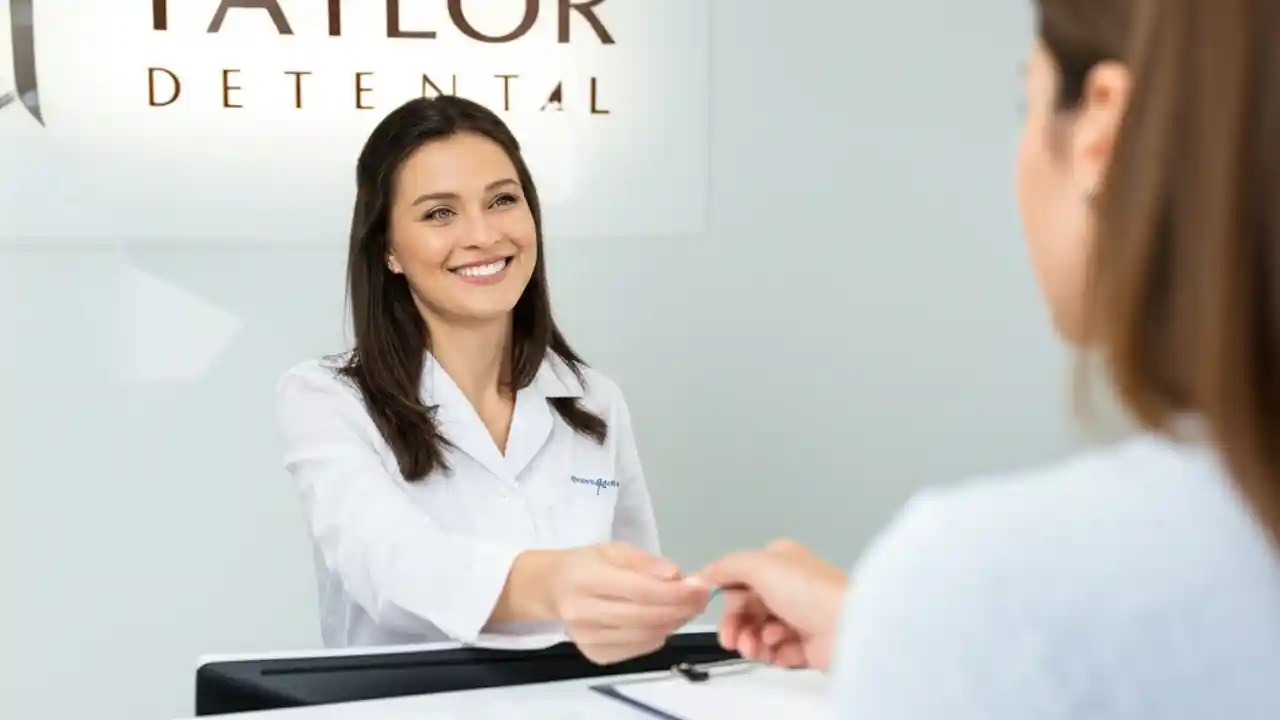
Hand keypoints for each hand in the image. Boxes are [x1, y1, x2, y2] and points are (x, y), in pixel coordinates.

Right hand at [545, 543, 709, 664]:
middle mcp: (583, 612)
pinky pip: (639, 648)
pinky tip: (661, 620)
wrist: (552, 589)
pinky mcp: (596, 656)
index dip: (675, 592)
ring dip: (674, 622)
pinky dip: (658, 634)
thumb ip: (645, 562)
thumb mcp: (614, 549)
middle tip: (702, 598)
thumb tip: (676, 576)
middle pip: (645, 617)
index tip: (702, 586)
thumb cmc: (587, 564)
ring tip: (685, 607)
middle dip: (681, 609)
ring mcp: (588, 639)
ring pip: (646, 636)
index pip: (640, 590)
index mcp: (585, 578)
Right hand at [695, 539, 846, 670]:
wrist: (848, 627)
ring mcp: (799, 616)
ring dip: (750, 641)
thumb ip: (726, 566)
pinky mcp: (807, 645)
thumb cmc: (809, 591)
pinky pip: (777, 652)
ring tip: (755, 647)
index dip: (726, 597)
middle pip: (747, 609)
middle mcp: (790, 586)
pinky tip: (775, 650)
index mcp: (780, 561)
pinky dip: (770, 653)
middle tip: (731, 639)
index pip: (740, 579)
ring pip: (759, 632)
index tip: (713, 611)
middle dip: (735, 624)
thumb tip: (703, 574)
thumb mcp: (759, 564)